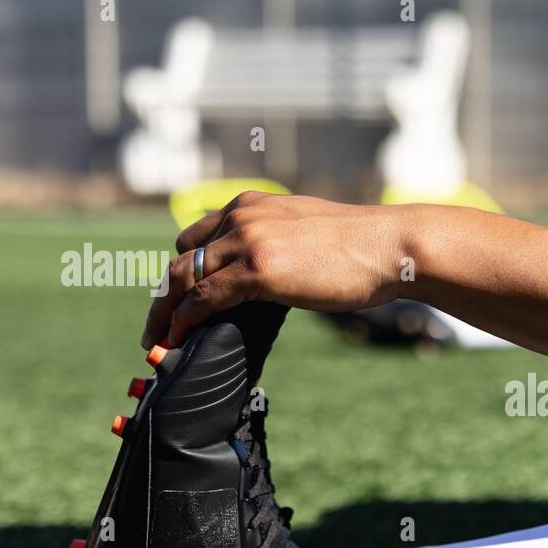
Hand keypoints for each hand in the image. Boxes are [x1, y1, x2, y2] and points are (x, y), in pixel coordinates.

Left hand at [142, 191, 408, 347]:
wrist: (390, 247)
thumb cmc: (363, 249)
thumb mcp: (308, 236)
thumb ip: (280, 246)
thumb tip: (274, 277)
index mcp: (252, 205)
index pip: (197, 238)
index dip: (183, 272)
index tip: (175, 301)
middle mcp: (242, 217)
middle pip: (182, 258)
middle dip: (165, 295)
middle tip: (158, 328)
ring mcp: (248, 241)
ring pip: (183, 277)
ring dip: (165, 313)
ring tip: (157, 341)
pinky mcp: (258, 270)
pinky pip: (204, 297)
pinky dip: (184, 320)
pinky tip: (178, 339)